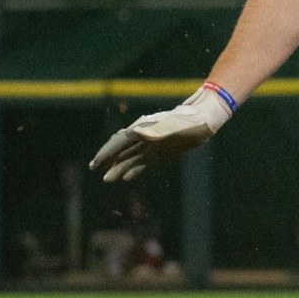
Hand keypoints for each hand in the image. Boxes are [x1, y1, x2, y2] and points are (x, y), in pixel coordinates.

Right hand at [89, 89, 232, 181]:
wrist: (204, 118)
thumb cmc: (190, 120)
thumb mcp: (174, 124)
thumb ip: (155, 130)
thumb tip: (133, 132)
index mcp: (143, 129)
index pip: (119, 142)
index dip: (106, 153)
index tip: (95, 163)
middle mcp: (145, 137)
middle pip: (121, 150)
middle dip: (107, 160)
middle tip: (94, 169)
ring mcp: (152, 144)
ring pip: (130, 158)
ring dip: (119, 167)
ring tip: (107, 179)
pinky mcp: (162, 151)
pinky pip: (144, 162)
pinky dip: (134, 170)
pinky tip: (127, 177)